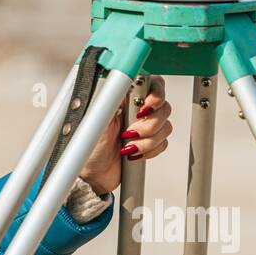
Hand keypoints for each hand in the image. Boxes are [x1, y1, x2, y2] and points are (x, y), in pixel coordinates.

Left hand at [77, 75, 171, 197]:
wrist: (93, 174)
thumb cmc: (90, 147)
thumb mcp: (100, 118)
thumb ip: (115, 97)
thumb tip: (127, 79)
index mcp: (125, 98)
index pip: (153, 84)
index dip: (156, 95)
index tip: (144, 109)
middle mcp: (138, 110)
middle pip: (164, 108)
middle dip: (149, 125)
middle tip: (129, 132)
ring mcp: (145, 127)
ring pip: (165, 127)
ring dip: (147, 141)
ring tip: (127, 146)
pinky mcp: (150, 144)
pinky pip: (163, 144)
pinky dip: (149, 150)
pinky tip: (132, 153)